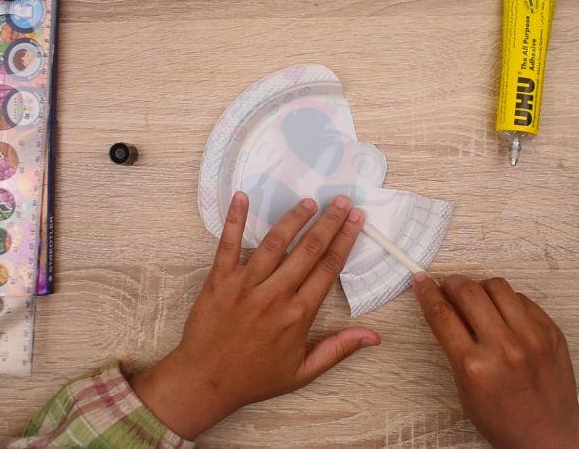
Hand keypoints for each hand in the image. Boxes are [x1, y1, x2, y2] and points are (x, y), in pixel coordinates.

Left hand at [131, 192, 378, 438]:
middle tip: (342, 201)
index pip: (329, 268)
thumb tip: (373, 337)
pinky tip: (242, 197)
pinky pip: (227, 244)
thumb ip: (338, 349)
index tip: (357, 220)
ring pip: (275, 243)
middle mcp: (275, 295)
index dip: (345, 240)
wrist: (205, 382)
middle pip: (309, 250)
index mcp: (298, 315)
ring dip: (294, 218)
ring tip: (309, 201)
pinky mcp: (219, 280)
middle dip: (329, 222)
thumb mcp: (302, 372)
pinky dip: (235, 219)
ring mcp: (246, 285)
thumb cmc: (254, 378)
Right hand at [412, 274, 578, 448]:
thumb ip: (454, 346)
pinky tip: (502, 313)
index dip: (427, 293)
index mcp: (475, 367)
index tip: (422, 282)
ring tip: (477, 299)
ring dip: (480, 288)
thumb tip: (445, 308)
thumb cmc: (504, 419)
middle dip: (452, 284)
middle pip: (468, 291)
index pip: (442, 315)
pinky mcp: (551, 331)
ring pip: (497, 287)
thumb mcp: (465, 387)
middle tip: (448, 287)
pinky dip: (507, 301)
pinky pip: (522, 299)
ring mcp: (532, 337)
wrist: (548, 434)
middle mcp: (505, 348)